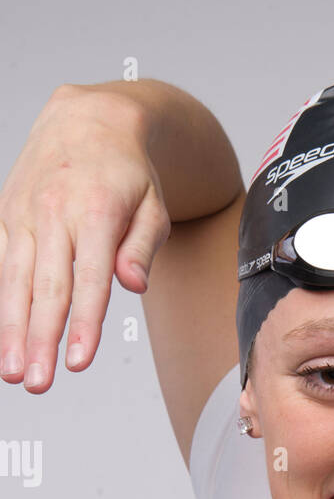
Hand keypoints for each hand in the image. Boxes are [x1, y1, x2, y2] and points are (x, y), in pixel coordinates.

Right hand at [0, 83, 171, 391]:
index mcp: (96, 211)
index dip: (83, 324)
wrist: (90, 116)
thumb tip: (132, 285)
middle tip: (38, 382)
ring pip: (15, 281)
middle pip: (46, 288)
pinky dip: (0, 302)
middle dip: (40, 340)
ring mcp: (25, 213)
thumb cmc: (128, 170)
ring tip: (13, 372)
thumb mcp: (154, 205)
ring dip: (12, 330)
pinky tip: (3, 339)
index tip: (78, 362)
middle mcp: (54, 212)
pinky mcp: (8, 215)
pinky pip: (1, 264)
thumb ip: (142, 247)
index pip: (89, 279)